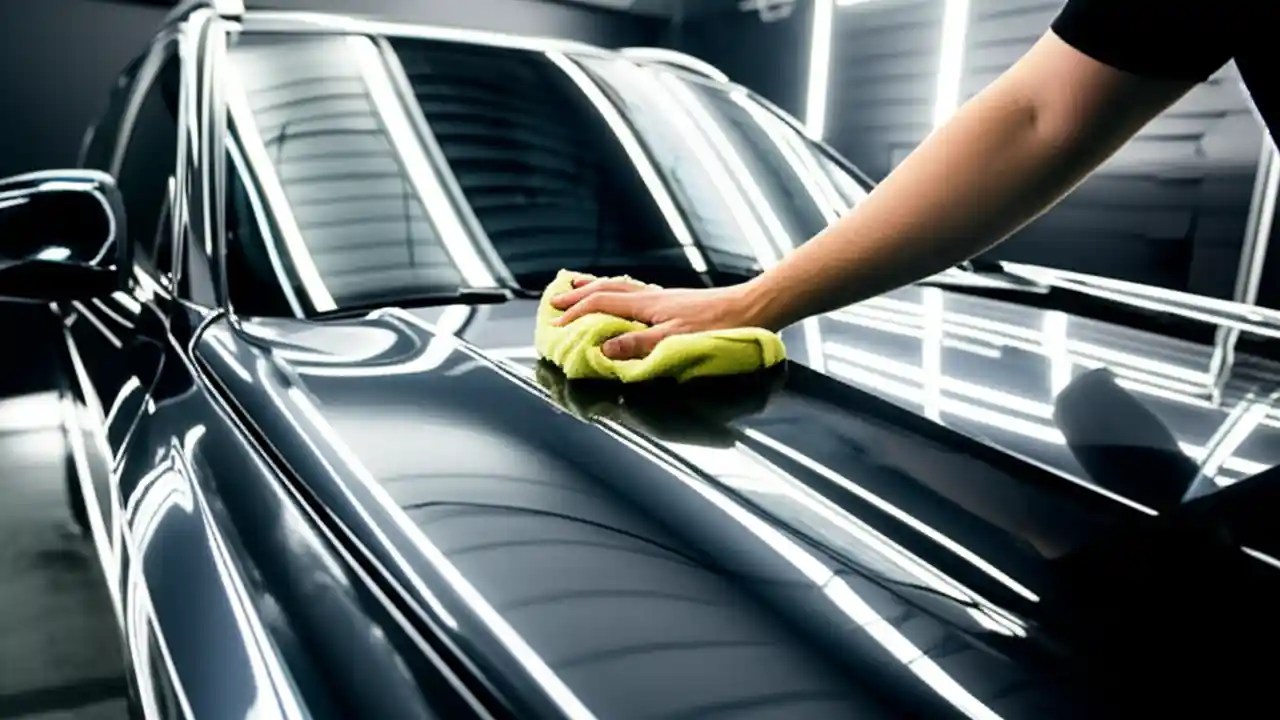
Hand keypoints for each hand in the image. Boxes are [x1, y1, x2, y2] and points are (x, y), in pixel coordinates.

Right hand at [551, 276, 765, 359]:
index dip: (575, 315)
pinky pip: (632, 290)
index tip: (555, 327)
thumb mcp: (675, 341)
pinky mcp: (673, 301)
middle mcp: (650, 296)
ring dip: (594, 287)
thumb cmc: (718, 327)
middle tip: (554, 301)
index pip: (600, 305)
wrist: (751, 308)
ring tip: (577, 287)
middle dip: (577, 296)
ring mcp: (661, 297)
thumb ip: (638, 346)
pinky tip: (619, 294)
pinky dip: (615, 290)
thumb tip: (602, 348)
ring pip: (618, 286)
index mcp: (647, 305)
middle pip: (605, 290)